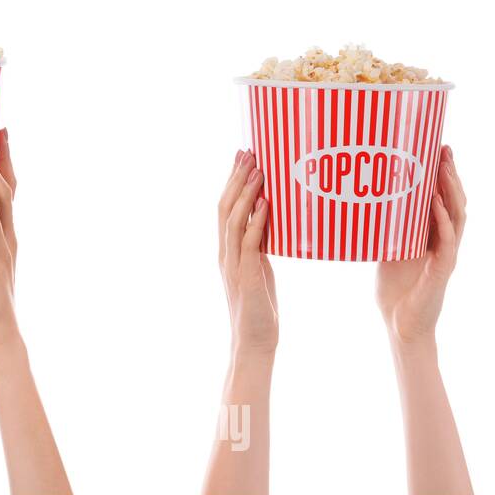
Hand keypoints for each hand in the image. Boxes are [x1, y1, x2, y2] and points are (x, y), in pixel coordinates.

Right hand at [218, 150, 277, 357]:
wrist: (254, 342)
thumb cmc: (261, 310)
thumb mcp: (260, 271)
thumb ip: (260, 247)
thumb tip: (270, 222)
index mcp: (227, 252)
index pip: (225, 209)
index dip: (232, 182)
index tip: (242, 157)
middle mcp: (225, 254)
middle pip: (225, 208)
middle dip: (236, 178)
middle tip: (248, 152)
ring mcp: (234, 265)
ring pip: (234, 220)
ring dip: (246, 193)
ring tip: (258, 170)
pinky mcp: (247, 276)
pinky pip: (251, 243)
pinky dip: (257, 221)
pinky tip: (265, 203)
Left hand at [377, 145, 465, 353]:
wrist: (399, 324)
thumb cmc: (395, 291)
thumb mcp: (386, 250)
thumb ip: (383, 229)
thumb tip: (359, 203)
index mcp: (432, 236)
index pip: (442, 199)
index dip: (442, 175)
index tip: (435, 149)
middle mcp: (443, 242)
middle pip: (454, 201)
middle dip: (450, 174)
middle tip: (443, 148)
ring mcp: (446, 255)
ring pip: (456, 216)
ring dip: (450, 191)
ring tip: (442, 168)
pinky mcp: (442, 270)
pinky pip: (446, 241)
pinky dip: (441, 220)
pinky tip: (434, 204)